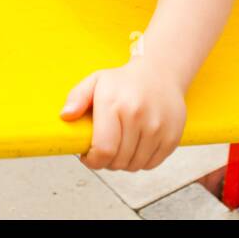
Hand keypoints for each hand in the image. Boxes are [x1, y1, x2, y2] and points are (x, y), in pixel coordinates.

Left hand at [60, 60, 187, 171]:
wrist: (161, 72)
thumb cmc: (124, 81)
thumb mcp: (96, 81)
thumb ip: (77, 97)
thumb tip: (66, 116)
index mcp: (115, 104)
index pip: (103, 150)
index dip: (93, 160)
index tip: (89, 156)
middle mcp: (138, 116)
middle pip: (118, 162)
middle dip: (106, 161)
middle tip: (104, 149)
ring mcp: (158, 127)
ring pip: (135, 165)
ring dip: (124, 162)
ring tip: (120, 146)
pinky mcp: (172, 136)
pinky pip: (152, 164)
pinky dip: (142, 160)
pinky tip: (136, 145)